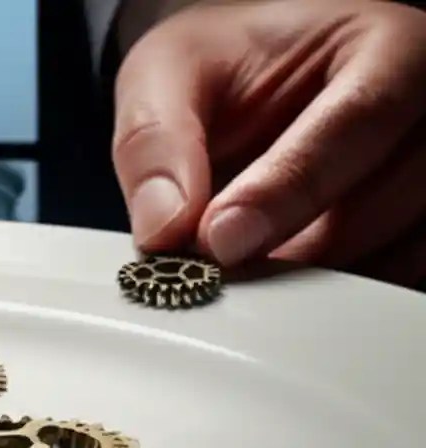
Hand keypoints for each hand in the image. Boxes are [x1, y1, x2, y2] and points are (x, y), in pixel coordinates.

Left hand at [111, 0, 425, 285]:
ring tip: (243, 273)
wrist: (248, 85)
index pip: (359, 118)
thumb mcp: (167, 74)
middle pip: (386, 198)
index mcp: (385, 46)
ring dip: (311, 277)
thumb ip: (156, 141)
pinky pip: (392, 277)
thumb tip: (164, 229)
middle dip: (294, 247)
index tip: (220, 238)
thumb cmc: (223, 68)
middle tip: (217, 273)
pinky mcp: (417, 231)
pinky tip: (278, 285)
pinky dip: (329, 292)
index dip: (285, 188)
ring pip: (394, 251)